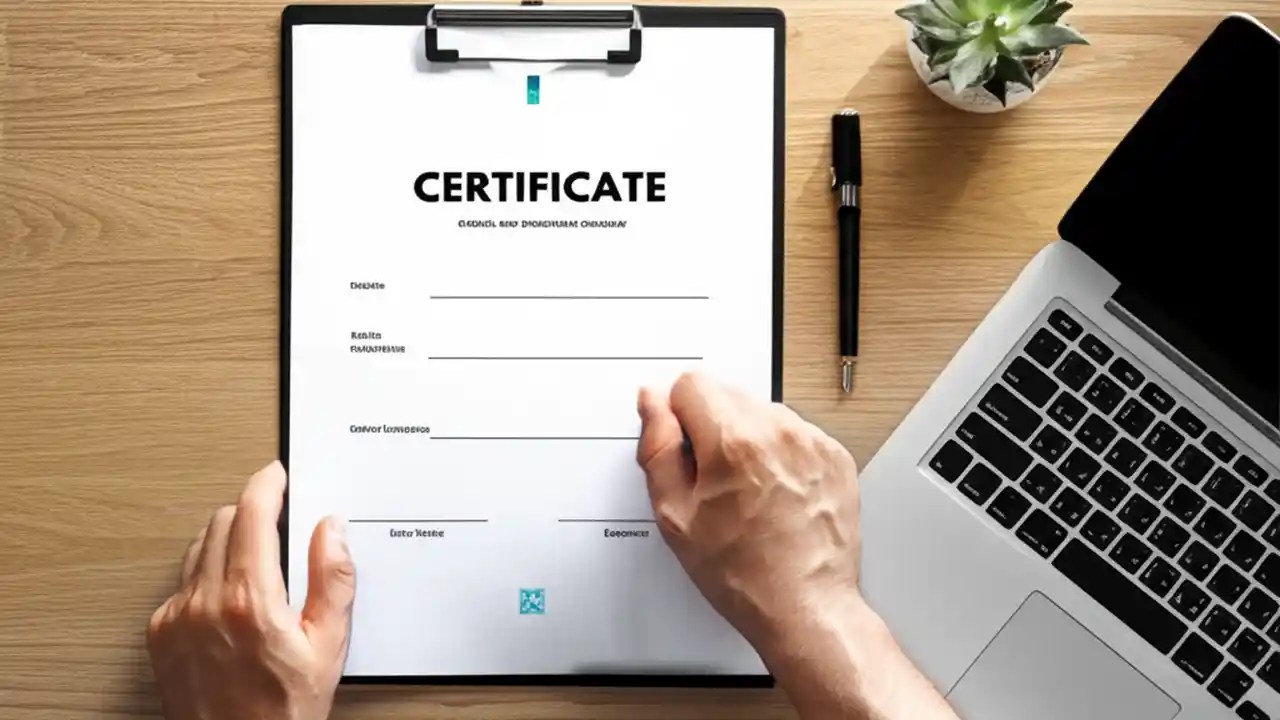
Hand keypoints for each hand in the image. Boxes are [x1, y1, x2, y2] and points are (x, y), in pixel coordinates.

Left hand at [146, 462, 354, 719]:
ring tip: (258, 562)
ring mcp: (177, 617)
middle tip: (279, 523)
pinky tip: (232, 598)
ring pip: (199, 547)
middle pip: (222, 522)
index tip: (278, 475)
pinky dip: (207, 575)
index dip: (267, 485)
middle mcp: (205, 602)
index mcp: (250, 600)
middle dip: (252, 513)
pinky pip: (183, 581)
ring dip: (228, 541)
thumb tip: (331, 530)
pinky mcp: (160, 633)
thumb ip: (334, 579)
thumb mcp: (329, 645)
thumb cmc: (284, 711)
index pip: (252, 514)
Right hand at [637, 374, 957, 719]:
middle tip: (713, 480)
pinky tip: (776, 495)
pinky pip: (795, 433)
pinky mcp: (836, 456)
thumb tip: (652, 402)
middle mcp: (778, 431)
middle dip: (711, 425)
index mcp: (733, 442)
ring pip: (762, 411)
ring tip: (748, 492)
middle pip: (727, 393)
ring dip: (748, 438)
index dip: (678, 415)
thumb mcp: (675, 514)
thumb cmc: (742, 573)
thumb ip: (658, 447)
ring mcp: (813, 442)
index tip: (684, 449)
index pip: (692, 382)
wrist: (806, 606)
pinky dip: (781, 453)